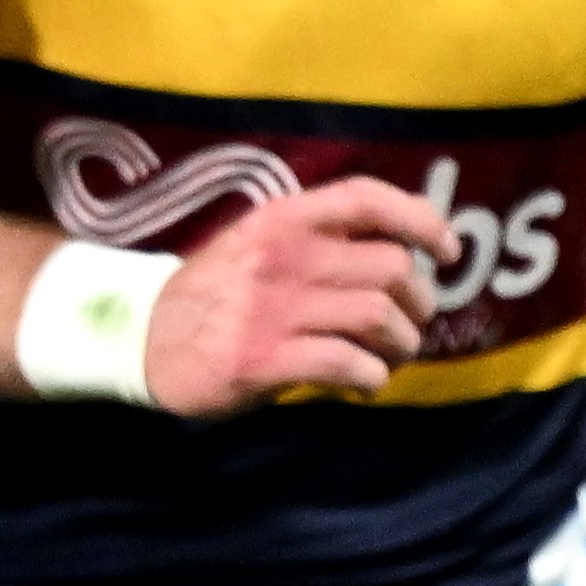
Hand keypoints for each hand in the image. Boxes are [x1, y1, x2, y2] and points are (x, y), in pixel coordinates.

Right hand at [141, 176, 447, 410]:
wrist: (139, 340)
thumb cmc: (214, 293)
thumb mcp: (258, 244)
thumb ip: (318, 239)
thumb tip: (406, 251)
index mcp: (281, 219)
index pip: (366, 199)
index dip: (421, 220)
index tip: (446, 251)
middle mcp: (280, 256)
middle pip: (391, 267)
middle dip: (418, 305)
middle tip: (408, 327)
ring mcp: (271, 308)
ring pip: (378, 317)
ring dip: (400, 346)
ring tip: (387, 359)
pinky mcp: (262, 358)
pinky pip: (348, 365)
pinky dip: (370, 380)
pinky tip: (361, 386)